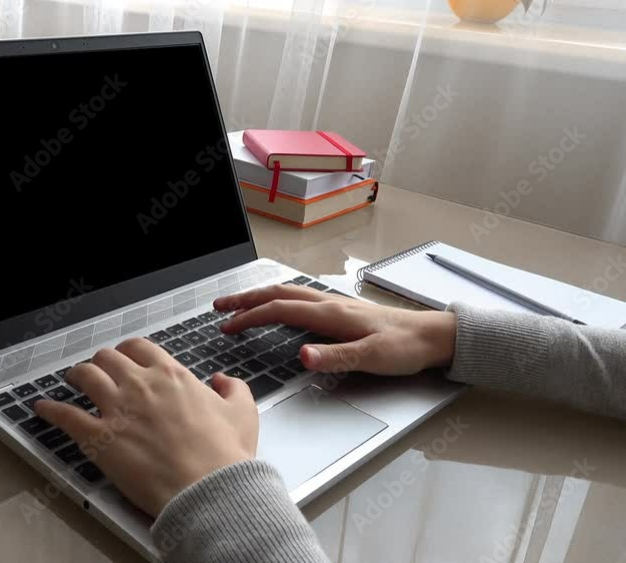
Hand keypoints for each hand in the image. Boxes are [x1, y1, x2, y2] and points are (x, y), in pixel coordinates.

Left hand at [34, 338, 258, 516]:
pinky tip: (42, 408)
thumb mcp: (242, 413)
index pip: (139, 348)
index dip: (128, 351)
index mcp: (172, 376)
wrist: (209, 489)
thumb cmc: (225, 456)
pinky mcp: (100, 438)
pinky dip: (50, 410)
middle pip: (108, 358)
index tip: (125, 358)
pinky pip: (66, 415)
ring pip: (84, 376)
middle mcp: (140, 385)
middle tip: (99, 371)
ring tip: (72, 380)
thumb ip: (233, 389)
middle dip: (101, 362)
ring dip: (76, 376)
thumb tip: (223, 381)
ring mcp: (117, 409)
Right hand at [215, 284, 456, 374]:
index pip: (279, 310)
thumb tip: (301, 355)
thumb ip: (334, 357)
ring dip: (260, 296)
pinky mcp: (341, 311)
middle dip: (245, 299)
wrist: (434, 336)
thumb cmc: (406, 348)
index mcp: (330, 314)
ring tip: (239, 304)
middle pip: (277, 294)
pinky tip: (278, 307)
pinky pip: (300, 298)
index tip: (227, 326)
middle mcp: (329, 304)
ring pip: (288, 293)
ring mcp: (334, 305)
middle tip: (219, 306)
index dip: (249, 317)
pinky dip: (278, 299)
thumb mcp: (371, 358)